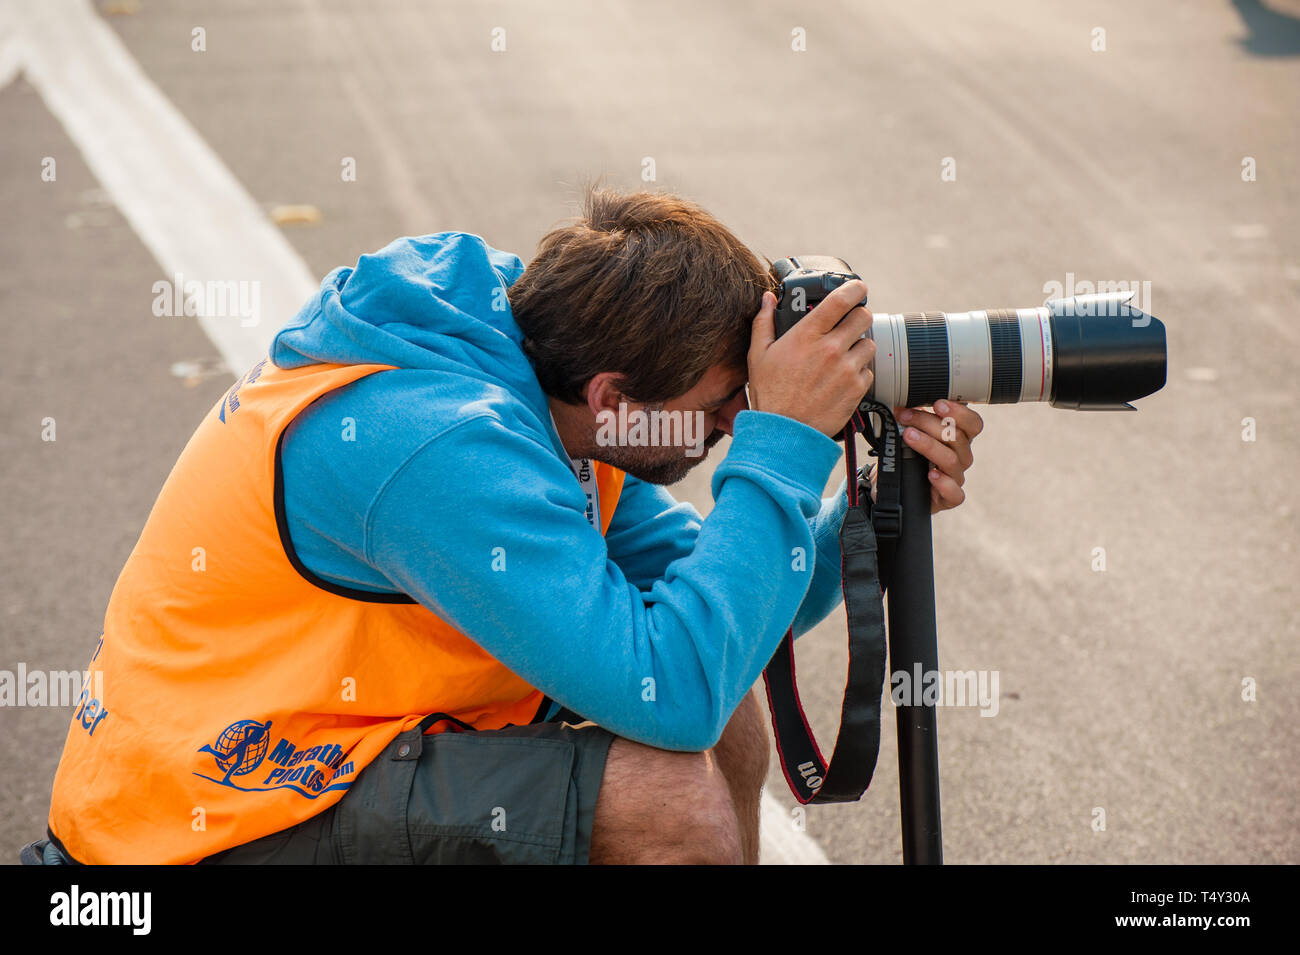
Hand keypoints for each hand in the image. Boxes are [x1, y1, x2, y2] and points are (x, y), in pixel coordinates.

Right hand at [747, 282, 874, 437]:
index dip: (855, 288)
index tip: (858, 288)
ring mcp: (847, 369)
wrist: (784, 433)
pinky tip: (841, 379)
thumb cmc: (770, 395)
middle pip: (864, 317)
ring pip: (869, 344)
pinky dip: (859, 373)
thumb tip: (767, 299)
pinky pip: (868, 371)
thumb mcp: (758, 355)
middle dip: (858, 317)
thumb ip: (764, 322)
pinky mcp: (857, 389)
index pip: (842, 299)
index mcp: (807, 335)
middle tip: (849, 325)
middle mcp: (831, 349)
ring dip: (860, 346)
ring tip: (843, 356)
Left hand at [890, 400, 983, 514]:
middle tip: (906, 416)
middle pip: (957, 438)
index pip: (973, 423)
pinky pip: (955, 493)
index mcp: (959, 438)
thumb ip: (915, 416)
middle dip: (929, 423)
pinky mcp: (948, 498)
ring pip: (951, 460)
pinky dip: (943, 483)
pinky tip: (930, 474)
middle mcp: (961, 456)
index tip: (937, 403)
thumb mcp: (912, 431)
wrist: (898, 485)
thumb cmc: (908, 454)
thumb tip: (903, 398)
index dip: (959, 412)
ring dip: (928, 445)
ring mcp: (956, 477)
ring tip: (908, 436)